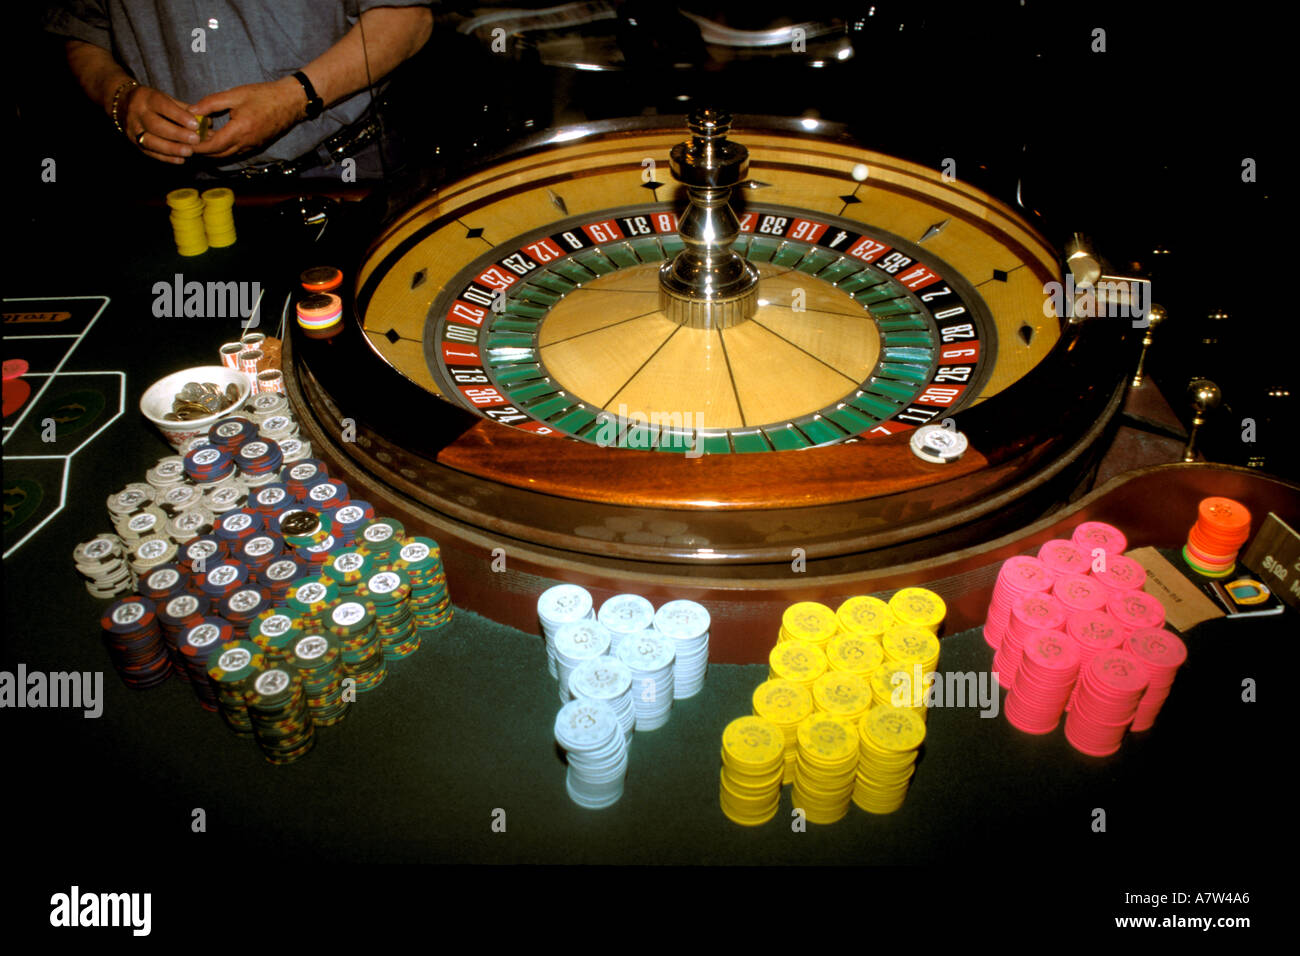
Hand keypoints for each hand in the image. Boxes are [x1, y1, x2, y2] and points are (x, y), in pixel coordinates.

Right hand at [125, 86, 199, 163]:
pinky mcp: (134, 142)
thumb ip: (186, 109)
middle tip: (195, 140)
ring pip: (151, 141)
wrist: (122, 104)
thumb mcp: (166, 98)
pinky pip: (149, 152)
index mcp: (146, 98)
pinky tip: (180, 160)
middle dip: (177, 134)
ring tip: (189, 152)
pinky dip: (166, 158)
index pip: (162, 106)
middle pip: (156, 125)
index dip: (179, 116)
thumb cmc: (153, 102)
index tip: (196, 124)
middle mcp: (137, 113)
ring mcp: (133, 129)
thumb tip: (207, 122)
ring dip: (171, 148)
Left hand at [187, 79, 305, 159]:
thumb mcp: (235, 94)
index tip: (184, 142)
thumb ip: (211, 103)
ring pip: (227, 155)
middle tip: (187, 141)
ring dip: (213, 150)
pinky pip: (236, 151)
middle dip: (202, 151)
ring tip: (200, 139)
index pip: (213, 146)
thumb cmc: (264, 95)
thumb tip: (192, 110)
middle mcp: (246, 143)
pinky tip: (217, 137)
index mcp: (240, 130)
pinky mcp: (257, 146)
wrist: (291, 102)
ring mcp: (253, 146)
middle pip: (218, 155)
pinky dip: (224, 148)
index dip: (197, 146)